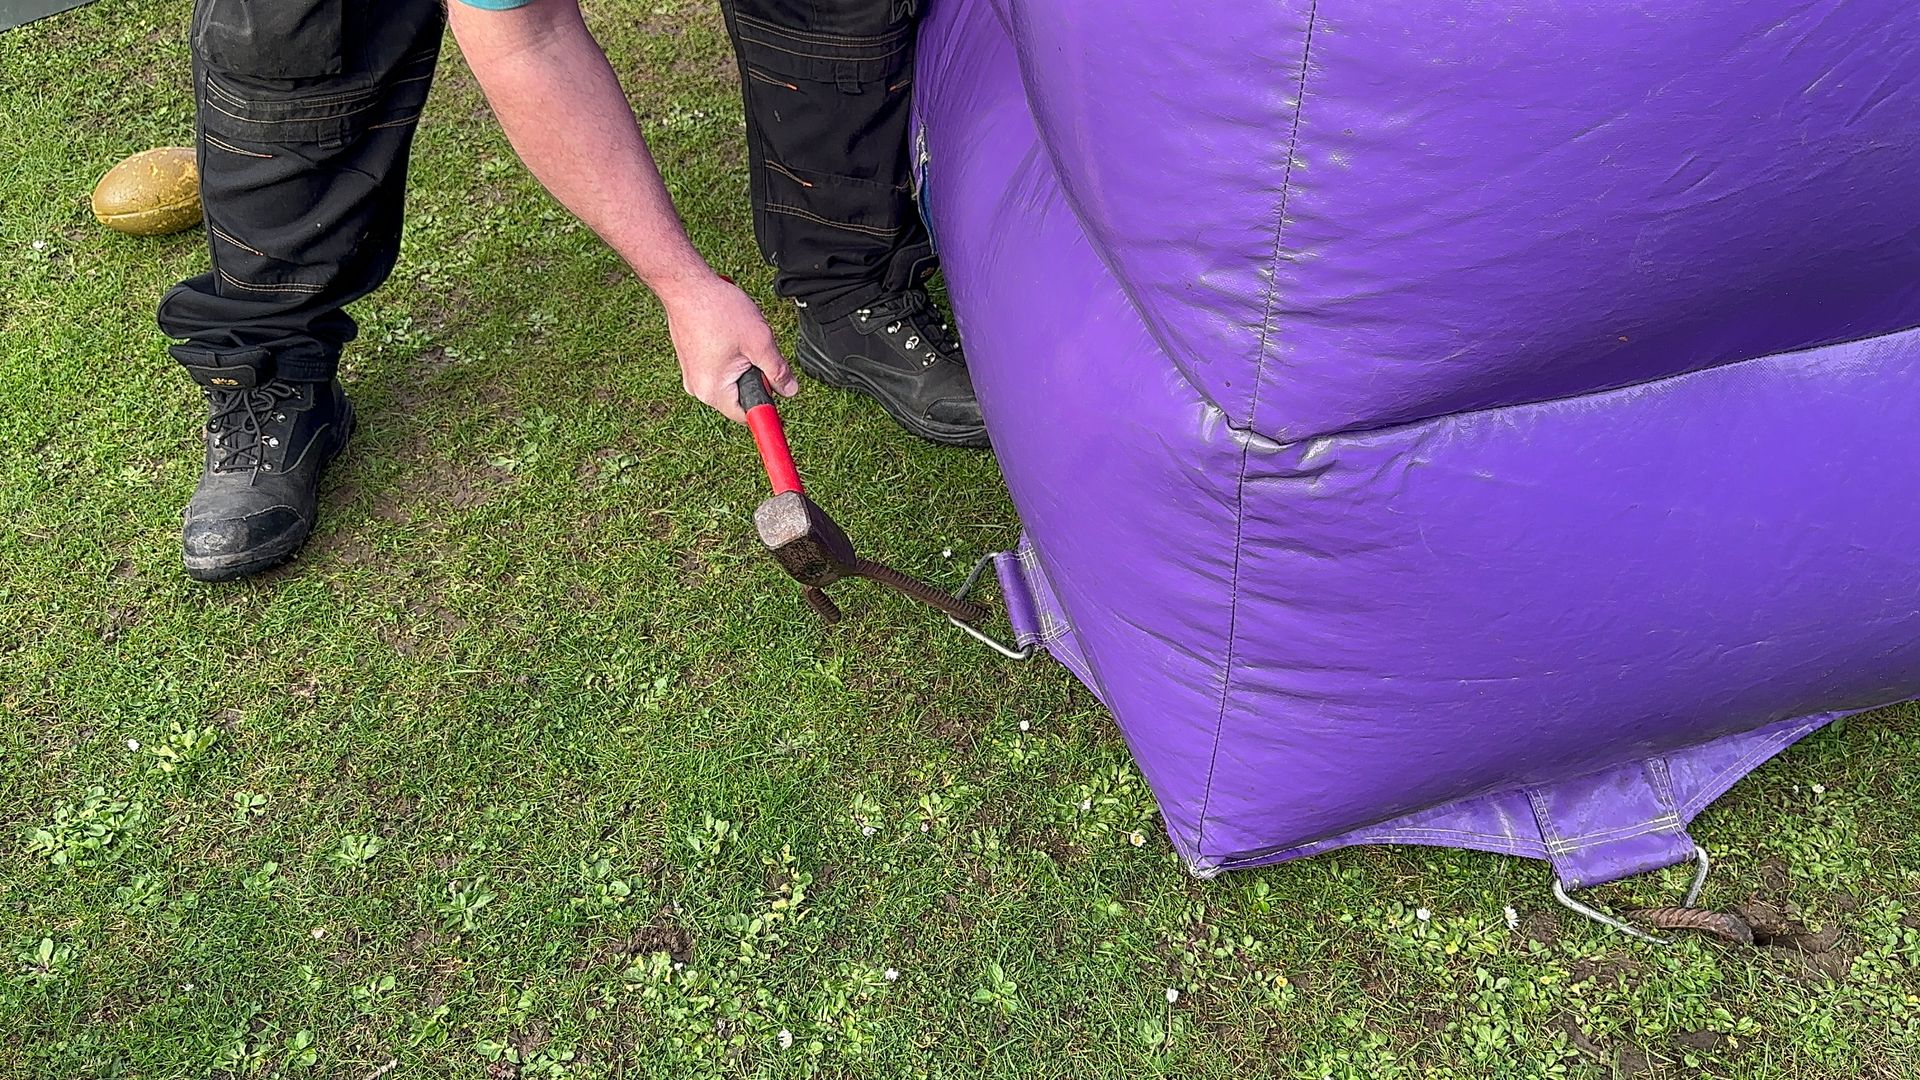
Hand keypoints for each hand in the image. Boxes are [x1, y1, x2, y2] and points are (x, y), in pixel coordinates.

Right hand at [660, 275, 798, 422]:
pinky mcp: (691, 362)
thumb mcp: (759, 342)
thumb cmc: (717, 310)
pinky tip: (729, 334)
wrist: (686, 285)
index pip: (747, 416)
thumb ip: (778, 370)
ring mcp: (692, 375)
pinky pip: (719, 369)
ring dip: (743, 364)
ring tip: (739, 337)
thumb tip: (790, 390)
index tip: (777, 394)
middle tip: (757, 350)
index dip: (768, 406)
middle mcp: (698, 389)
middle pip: (740, 397)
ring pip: (731, 381)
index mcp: (713, 392)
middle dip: (756, 377)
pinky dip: (731, 356)